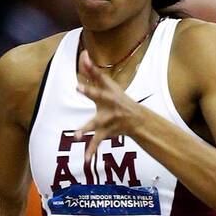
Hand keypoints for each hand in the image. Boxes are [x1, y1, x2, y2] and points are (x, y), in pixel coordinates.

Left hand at [74, 50, 139, 169]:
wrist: (138, 120)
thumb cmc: (119, 99)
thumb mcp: (109, 86)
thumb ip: (94, 72)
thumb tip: (84, 55)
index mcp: (108, 91)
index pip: (99, 77)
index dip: (91, 68)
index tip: (84, 58)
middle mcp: (108, 103)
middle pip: (98, 96)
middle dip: (89, 92)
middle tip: (78, 87)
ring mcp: (107, 119)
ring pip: (95, 124)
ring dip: (86, 130)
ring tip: (76, 136)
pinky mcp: (106, 132)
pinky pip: (96, 143)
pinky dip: (91, 151)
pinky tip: (85, 160)